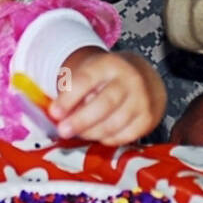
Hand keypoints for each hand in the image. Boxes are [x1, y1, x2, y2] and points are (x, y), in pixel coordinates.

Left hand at [51, 50, 165, 145]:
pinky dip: (108, 139)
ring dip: (92, 132)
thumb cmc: (108, 77)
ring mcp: (142, 99)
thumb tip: (58, 116)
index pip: (86, 80)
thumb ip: (73, 91)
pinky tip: (99, 134)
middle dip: (81, 120)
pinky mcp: (148, 118)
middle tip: (63, 131)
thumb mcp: (90, 72)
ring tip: (79, 133)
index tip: (54, 113)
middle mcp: (130, 79)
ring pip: (114, 123)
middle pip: (104, 104)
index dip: (68, 98)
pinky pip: (124, 136)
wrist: (143, 76)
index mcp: (109, 64)